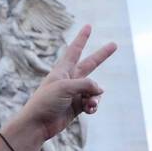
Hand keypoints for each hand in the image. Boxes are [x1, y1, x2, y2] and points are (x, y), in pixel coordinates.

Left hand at [11, 25, 116, 143]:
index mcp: (62, 71)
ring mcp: (74, 93)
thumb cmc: (46, 102)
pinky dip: (94, 106)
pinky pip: (93, 103)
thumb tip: (100, 90)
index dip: (82, 38)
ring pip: (95, 90)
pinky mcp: (77, 107)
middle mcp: (69, 80)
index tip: (88, 26)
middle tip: (114, 45)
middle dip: (102, 56)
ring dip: (95, 97)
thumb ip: (86, 84)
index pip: (74, 50)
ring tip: (89, 104)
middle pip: (90, 64)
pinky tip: (90, 110)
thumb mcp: (65, 87)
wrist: (37, 124)